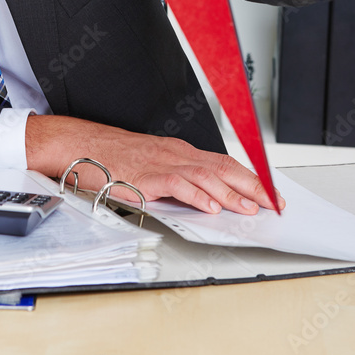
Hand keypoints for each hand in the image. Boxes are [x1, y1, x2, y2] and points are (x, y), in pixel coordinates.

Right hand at [25, 114, 284, 213]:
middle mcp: (176, 153)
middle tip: (273, 203)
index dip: (250, 178)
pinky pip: (178, 184)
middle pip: (223, 167)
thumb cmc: (111, 156)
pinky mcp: (146, 175)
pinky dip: (198, 195)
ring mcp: (162, 162)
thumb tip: (202, 198)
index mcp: (179, 151)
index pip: (224, 162)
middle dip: (252, 186)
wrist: (80, 145)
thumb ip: (176, 180)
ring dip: (232, 193)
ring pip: (206, 175)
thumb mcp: (150, 165)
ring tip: (250, 209)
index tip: (269, 192)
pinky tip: (211, 206)